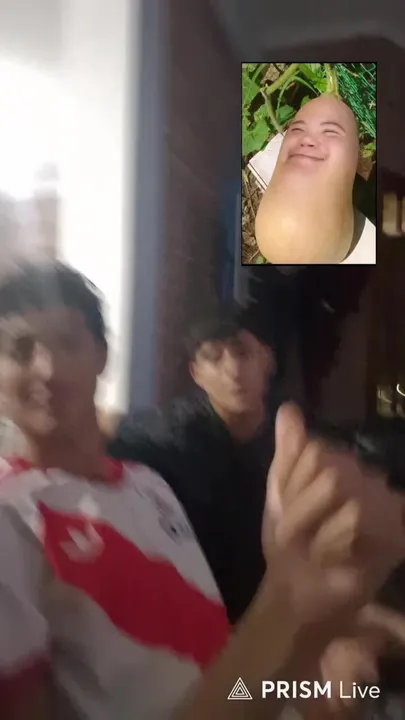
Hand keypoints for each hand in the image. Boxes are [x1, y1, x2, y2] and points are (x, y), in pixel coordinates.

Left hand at [264, 403, 404, 605]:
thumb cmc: (290, 542)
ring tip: (314, 547)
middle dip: (300, 506)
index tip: (286, 510)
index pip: (316, 449)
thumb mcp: (280, 492)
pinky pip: (355, 516)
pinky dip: (330, 540)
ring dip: (312, 524)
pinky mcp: (394, 537)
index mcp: (344, 464)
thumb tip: (288, 408)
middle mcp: (371, 478)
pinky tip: (332, 557)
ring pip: (339, 487)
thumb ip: (289, 452)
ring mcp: (387, 506)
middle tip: (298, 534)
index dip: (293, 482)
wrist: (296, 591)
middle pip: (328, 467)